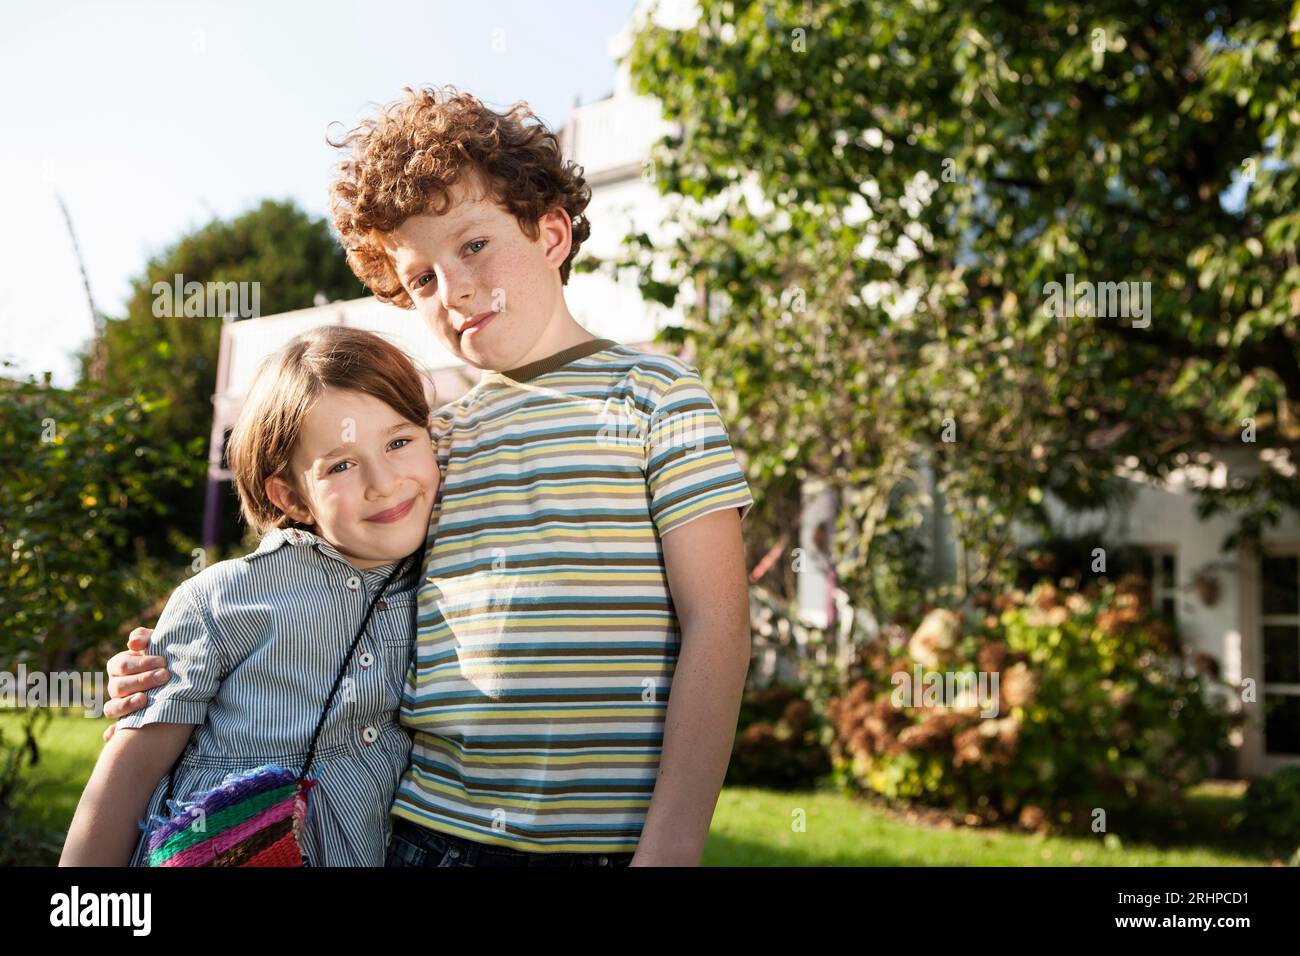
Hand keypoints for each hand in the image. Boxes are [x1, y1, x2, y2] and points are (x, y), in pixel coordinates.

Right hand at [101, 627, 168, 742]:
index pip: (120, 665)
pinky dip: (111, 732)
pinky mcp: (126, 721)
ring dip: (127, 704)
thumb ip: (146, 638)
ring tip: (146, 699)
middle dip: (141, 680)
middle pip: (118, 685)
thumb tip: (132, 643)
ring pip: (112, 707)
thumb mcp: (159, 644)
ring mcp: (119, 704)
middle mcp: (116, 686)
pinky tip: (113, 734)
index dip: (140, 663)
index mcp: (120, 666)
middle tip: (164, 676)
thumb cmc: (167, 658)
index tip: (163, 661)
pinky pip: (112, 730)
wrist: (180, 679)